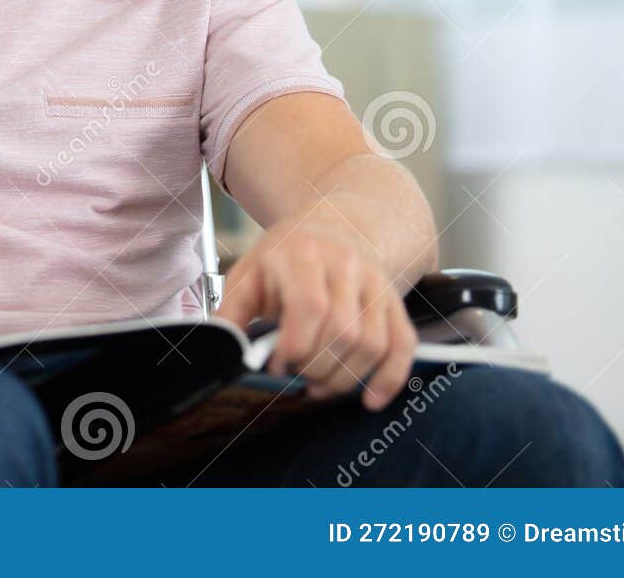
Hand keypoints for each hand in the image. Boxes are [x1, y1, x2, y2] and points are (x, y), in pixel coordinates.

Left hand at [215, 218, 417, 409]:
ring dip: (344, 378)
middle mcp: (347, 266)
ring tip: (318, 384)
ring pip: (373, 344)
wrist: (337, 224)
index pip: (310, 307)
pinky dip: (390, 378)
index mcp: (303, 254)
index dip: (295, 347)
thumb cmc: (285, 254)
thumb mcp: (249, 271)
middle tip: (296, 375)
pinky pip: (403, 345)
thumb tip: (221, 347)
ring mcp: (376, 284)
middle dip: (316, 368)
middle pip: (343, 332)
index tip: (277, 364)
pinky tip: (369, 399)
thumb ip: (231, 310)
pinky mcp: (395, 302)